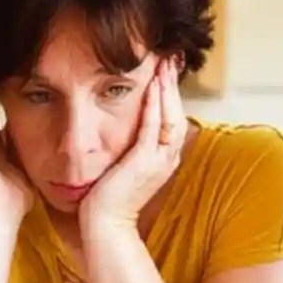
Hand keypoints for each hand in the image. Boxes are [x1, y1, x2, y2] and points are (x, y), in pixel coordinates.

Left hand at [81, 57, 186, 234]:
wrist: (104, 225)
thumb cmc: (107, 199)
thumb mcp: (122, 167)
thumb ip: (127, 148)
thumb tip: (118, 129)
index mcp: (163, 159)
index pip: (173, 119)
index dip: (172, 94)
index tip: (167, 70)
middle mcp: (166, 159)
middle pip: (177, 113)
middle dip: (174, 85)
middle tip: (172, 57)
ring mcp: (158, 161)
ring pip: (170, 117)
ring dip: (167, 89)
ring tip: (164, 64)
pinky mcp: (144, 162)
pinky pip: (153, 128)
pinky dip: (154, 106)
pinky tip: (151, 86)